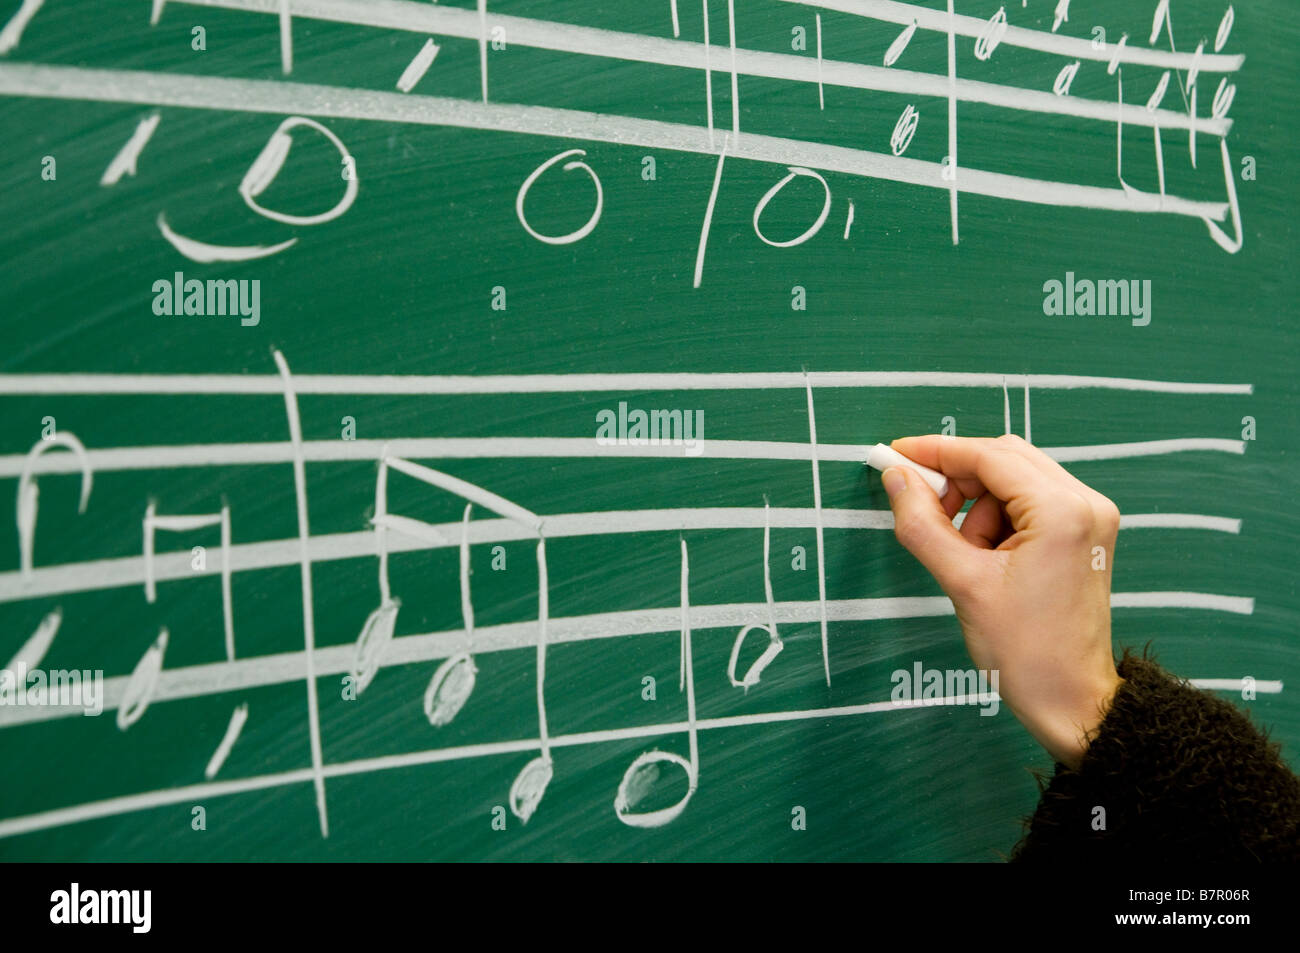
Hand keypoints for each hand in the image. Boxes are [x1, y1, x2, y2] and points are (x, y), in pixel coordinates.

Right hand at [881, 434, 1122, 767]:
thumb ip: (923, 525)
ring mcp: (1089, 517)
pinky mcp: (1084, 534)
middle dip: (958, 480)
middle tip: (922, 507)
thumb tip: (897, 479)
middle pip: (1005, 459)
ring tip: (966, 557)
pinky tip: (985, 558)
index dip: (937, 452)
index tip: (897, 456)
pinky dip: (997, 521)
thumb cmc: (1027, 651)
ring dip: (977, 507)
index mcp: (1062, 511)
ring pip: (1015, 481)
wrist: (1072, 700)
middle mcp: (1085, 503)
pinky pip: (1029, 504)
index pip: (990, 457)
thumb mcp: (963, 584)